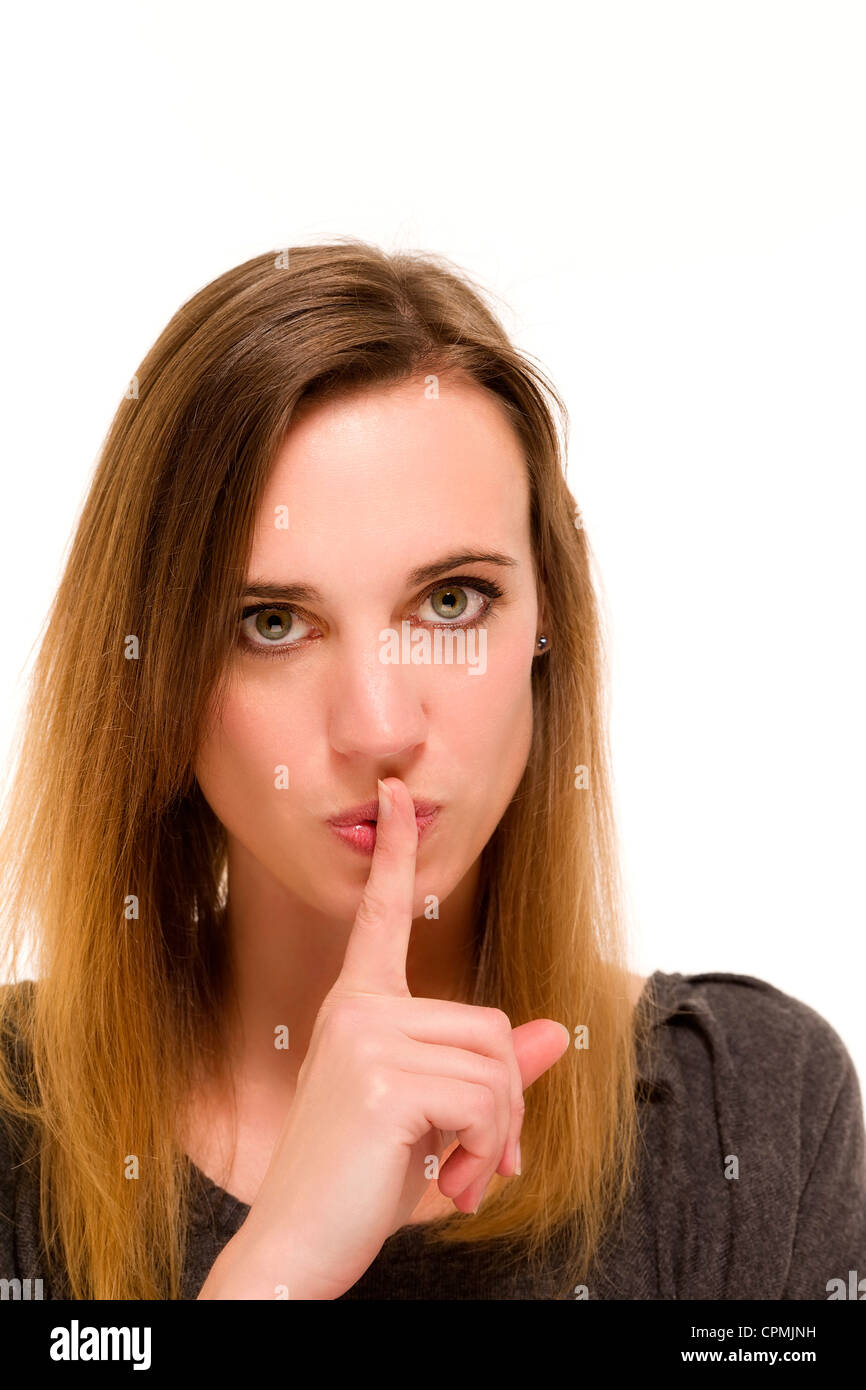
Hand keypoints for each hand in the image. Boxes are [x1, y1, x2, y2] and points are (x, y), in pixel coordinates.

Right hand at [205, 776, 570, 1299]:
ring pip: (497, 1065)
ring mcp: (366, 1039)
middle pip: (492, 1025)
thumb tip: (556, 1032)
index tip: (398, 793)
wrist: (295, 1249)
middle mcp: (358, 1010)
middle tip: (478, 1162)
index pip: (384, 916)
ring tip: (459, 1177)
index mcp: (359, 1009)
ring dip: (500, 1138)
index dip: (396, 854)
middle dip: (507, 1106)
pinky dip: (491, 1153)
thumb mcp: (434, 1119)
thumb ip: (491, 1072)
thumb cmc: (357, 1183)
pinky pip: (488, 1099)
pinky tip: (450, 1183)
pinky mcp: (382, 1077)